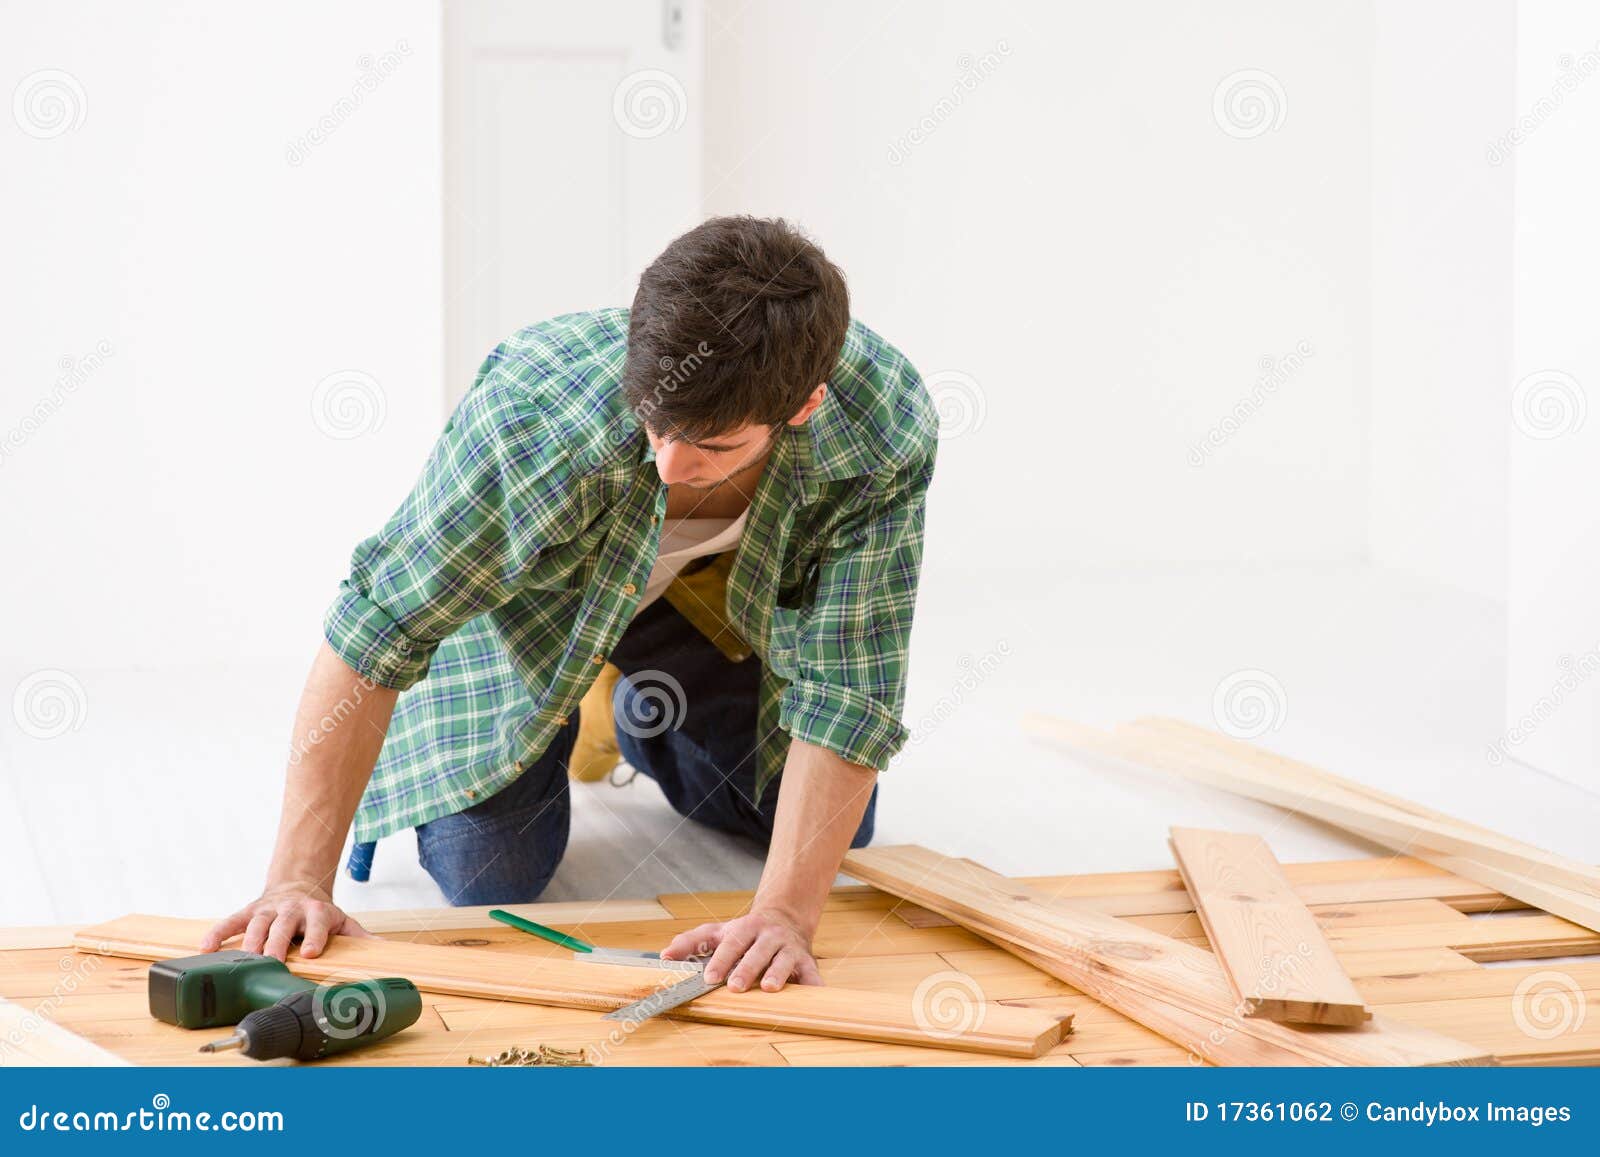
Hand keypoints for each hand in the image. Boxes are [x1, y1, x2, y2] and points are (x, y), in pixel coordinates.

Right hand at [200, 884, 372, 960]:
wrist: (298, 886)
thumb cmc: (319, 913)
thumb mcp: (342, 922)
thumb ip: (360, 937)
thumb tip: (384, 951)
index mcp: (317, 913)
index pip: (318, 924)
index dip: (315, 937)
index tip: (311, 953)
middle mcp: (292, 909)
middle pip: (283, 926)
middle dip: (277, 943)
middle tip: (271, 961)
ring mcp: (269, 910)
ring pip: (256, 925)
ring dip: (249, 942)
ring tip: (242, 961)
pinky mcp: (249, 911)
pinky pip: (231, 922)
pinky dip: (218, 933)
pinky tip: (206, 948)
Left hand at [660, 909, 821, 991]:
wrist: (784, 918)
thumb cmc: (745, 932)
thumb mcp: (718, 931)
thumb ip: (691, 942)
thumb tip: (665, 956)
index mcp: (746, 927)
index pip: (732, 943)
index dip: (721, 960)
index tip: (710, 976)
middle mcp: (769, 936)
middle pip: (758, 951)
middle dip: (747, 968)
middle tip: (735, 986)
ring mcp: (789, 948)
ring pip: (784, 959)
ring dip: (777, 973)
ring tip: (769, 987)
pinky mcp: (807, 961)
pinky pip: (812, 973)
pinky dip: (814, 984)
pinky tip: (814, 993)